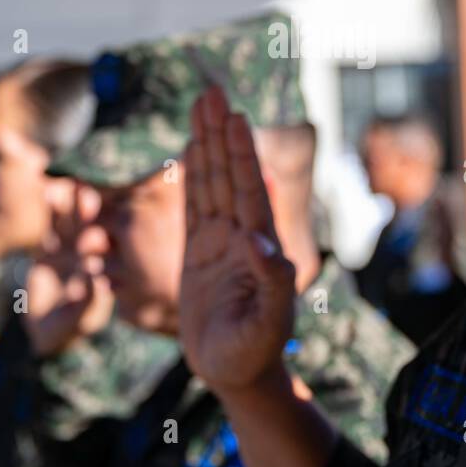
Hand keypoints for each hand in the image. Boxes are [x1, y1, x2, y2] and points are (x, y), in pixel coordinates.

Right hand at [24, 183, 113, 354]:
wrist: (47, 332)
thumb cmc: (69, 329)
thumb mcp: (80, 318)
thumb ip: (87, 300)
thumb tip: (93, 279)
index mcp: (104, 270)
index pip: (106, 248)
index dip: (103, 232)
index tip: (102, 218)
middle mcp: (90, 256)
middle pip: (91, 229)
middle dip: (88, 212)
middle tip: (87, 193)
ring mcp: (70, 251)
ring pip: (70, 224)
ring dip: (68, 206)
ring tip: (65, 187)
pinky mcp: (48, 250)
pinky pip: (50, 228)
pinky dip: (50, 213)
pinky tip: (48, 192)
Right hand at [179, 85, 295, 393]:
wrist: (237, 375)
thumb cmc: (256, 352)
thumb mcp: (269, 323)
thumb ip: (273, 281)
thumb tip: (259, 239)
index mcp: (260, 245)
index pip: (248, 188)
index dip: (240, 151)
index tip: (233, 115)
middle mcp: (242, 234)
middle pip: (229, 173)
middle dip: (221, 132)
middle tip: (212, 91)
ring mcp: (221, 242)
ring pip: (212, 182)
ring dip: (207, 144)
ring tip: (201, 107)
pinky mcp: (200, 254)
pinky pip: (195, 206)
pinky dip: (194, 176)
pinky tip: (192, 150)